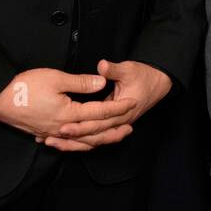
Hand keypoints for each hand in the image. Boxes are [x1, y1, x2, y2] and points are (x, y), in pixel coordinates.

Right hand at [0, 68, 136, 146]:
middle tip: (130, 126)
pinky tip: (85, 141)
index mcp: (69, 114)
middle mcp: (63, 129)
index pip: (100, 112)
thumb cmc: (25, 87)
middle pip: (95, 133)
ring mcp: (53, 134)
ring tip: (114, 136)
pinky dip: (81, 143)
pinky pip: (69, 143)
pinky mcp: (44, 134)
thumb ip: (81, 83)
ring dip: (100, 139)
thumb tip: (102, 82)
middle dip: (114, 129)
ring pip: (82, 142)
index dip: (117, 108)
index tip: (132, 103)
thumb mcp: (56, 78)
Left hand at [41, 59, 172, 151]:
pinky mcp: (113, 125)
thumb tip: (102, 66)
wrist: (158, 83)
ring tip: (53, 143)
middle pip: (93, 136)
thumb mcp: (129, 69)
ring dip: (74, 144)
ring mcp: (117, 126)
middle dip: (72, 138)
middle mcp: (119, 122)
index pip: (98, 122)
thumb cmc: (144, 76)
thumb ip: (113, 70)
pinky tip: (65, 141)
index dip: (80, 125)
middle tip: (52, 137)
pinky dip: (80, 142)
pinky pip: (96, 139)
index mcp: (122, 111)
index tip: (63, 126)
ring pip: (94, 141)